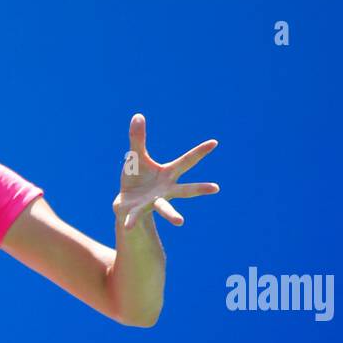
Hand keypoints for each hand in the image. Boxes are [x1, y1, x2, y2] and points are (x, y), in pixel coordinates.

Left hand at [113, 114, 218, 230]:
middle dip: (200, 189)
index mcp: (167, 174)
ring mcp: (154, 202)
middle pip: (185, 190)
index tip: (214, 142)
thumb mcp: (136, 156)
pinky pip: (135, 216)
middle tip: (216, 188)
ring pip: (165, 208)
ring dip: (172, 214)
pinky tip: (127, 227)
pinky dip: (131, 221)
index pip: (186, 161)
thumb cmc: (136, 177)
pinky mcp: (138, 211)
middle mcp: (165, 190)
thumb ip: (137, 138)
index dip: (199, 151)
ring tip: (180, 221)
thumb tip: (137, 115)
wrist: (126, 202)